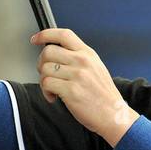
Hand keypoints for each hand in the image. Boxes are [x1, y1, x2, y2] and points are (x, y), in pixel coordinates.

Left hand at [31, 28, 137, 142]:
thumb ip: (79, 58)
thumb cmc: (104, 96)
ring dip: (43, 81)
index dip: (45, 34)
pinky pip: (47, 84)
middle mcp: (82, 61)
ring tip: (52, 90)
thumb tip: (56, 54)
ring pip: (45, 69)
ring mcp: (77, 76)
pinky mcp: (71, 91)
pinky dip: (46, 92)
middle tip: (46, 74)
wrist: (114, 115)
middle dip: (41, 63)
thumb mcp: (96, 68)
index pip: (63, 35)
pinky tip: (54, 97)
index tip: (36, 39)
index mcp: (88, 54)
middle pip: (48, 51)